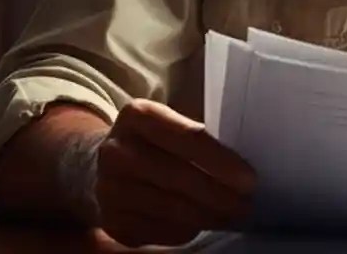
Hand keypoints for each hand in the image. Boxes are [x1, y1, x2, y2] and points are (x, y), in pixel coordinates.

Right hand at [96, 99, 255, 247]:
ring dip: (208, 215)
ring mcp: (110, 188)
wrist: (96, 166)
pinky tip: (203, 224)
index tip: (249, 179)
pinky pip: (159, 230)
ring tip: (231, 215)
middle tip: (246, 204)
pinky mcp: (111, 221)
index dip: (222, 161)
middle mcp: (117, 151)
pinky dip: (187, 230)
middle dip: (219, 194)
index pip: (188, 137)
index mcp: (138, 116)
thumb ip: (196, 136)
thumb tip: (241, 163)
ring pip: (171, 208)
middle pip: (180, 176)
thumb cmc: (150, 143)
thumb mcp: (166, 122)